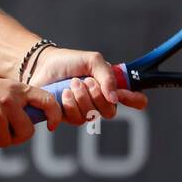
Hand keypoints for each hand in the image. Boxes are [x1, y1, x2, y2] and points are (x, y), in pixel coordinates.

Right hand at [0, 70, 62, 150]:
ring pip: (6, 141)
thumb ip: (13, 100)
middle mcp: (9, 101)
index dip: (55, 115)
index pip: (47, 101)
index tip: (51, 126)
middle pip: (26, 132)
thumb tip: (28, 123)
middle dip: (16, 137)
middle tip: (3, 132)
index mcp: (15, 88)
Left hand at [24, 47, 148, 123]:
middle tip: (86, 81)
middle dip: (97, 96)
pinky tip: (65, 94)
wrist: (45, 65)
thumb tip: (114, 98)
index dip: (134, 100)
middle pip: (111, 112)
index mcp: (112, 87)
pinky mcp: (69, 117)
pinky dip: (70, 105)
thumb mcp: (93, 61)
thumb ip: (108, 76)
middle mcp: (101, 102)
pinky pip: (77, 119)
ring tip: (72, 83)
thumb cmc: (71, 61)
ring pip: (92, 116)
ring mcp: (85, 111)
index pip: (135, 100)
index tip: (121, 93)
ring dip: (82, 98)